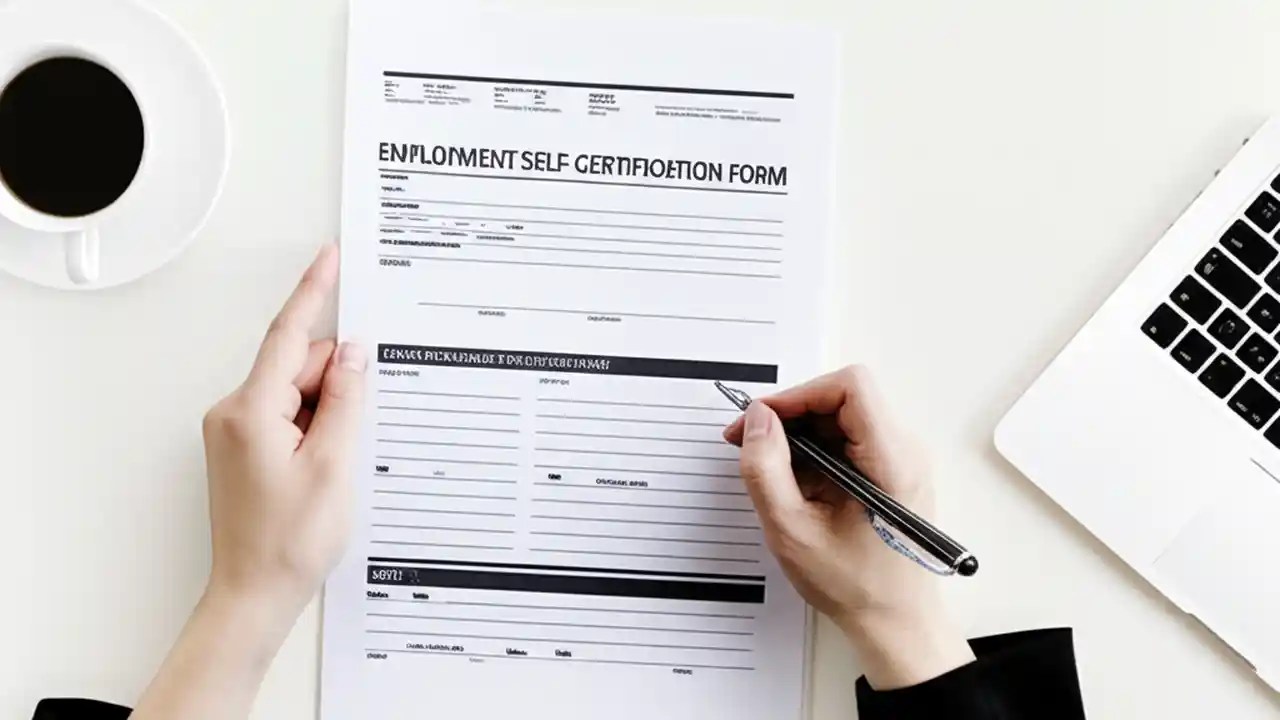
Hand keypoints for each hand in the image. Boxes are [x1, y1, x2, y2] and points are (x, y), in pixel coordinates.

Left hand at [202, 244, 366, 616]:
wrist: (254, 594)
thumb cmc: (288, 542)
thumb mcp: (333, 464)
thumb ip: (345, 400)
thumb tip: (351, 354)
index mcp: (251, 410)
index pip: (289, 335)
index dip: (314, 293)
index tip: (329, 258)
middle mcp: (234, 413)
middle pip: (299, 367)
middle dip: (335, 385)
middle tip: (353, 436)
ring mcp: (236, 432)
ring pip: (297, 393)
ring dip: (326, 414)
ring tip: (332, 466)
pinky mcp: (244, 449)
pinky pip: (288, 416)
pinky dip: (314, 429)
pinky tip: (324, 466)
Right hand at [724, 366, 973, 689]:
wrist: (895, 621)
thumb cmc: (856, 586)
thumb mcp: (793, 530)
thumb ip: (766, 469)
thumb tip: (756, 420)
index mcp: (892, 462)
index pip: (850, 387)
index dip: (799, 394)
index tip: (763, 419)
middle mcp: (905, 452)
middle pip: (843, 398)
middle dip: (792, 414)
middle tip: (751, 442)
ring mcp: (900, 460)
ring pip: (841, 416)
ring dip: (800, 434)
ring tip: (773, 471)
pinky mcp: (890, 470)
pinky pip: (847, 438)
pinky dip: (813, 450)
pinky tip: (796, 483)